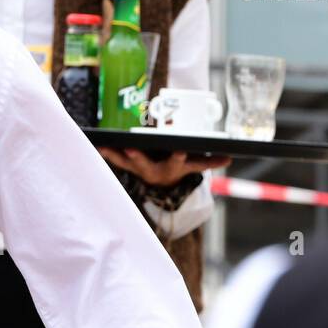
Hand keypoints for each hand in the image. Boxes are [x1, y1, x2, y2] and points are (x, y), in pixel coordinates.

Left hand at [96, 147, 229, 186]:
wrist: (165, 183)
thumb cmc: (180, 166)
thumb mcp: (195, 165)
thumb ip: (211, 162)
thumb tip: (230, 158)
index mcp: (175, 167)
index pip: (180, 161)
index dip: (180, 156)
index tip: (180, 150)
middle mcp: (156, 169)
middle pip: (146, 163)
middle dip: (139, 157)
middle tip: (131, 148)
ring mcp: (142, 169)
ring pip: (128, 162)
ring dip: (117, 155)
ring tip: (105, 146)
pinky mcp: (131, 166)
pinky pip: (117, 160)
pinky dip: (108, 153)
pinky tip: (97, 144)